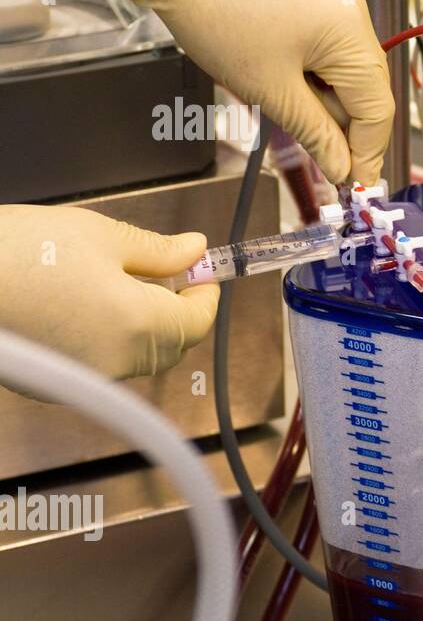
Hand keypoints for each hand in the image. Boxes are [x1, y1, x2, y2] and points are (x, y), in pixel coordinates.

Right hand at [0, 205, 218, 392]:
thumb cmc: (16, 252)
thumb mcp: (100, 235)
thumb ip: (156, 251)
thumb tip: (194, 250)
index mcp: (139, 326)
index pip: (199, 322)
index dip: (205, 294)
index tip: (201, 270)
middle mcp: (118, 362)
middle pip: (172, 344)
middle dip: (177, 309)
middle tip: (163, 271)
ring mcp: (86, 376)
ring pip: (139, 357)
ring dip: (145, 325)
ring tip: (120, 282)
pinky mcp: (54, 385)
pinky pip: (103, 363)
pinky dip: (110, 338)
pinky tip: (86, 305)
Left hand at [118, 0, 394, 185]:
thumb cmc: (217, 19)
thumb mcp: (270, 90)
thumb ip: (316, 134)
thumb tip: (342, 169)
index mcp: (351, 33)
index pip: (377, 107)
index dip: (367, 151)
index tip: (354, 186)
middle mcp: (355, 12)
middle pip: (366, 89)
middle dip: (346, 129)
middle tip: (325, 164)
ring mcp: (336, 1)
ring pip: (347, 72)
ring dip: (327, 103)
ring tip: (290, 114)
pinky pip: (330, 50)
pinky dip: (316, 77)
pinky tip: (289, 87)